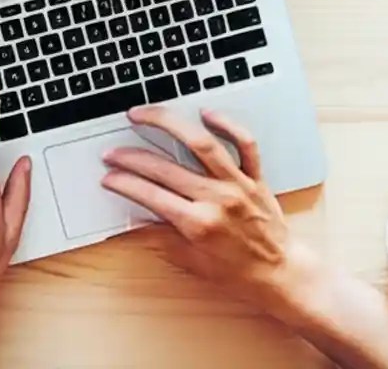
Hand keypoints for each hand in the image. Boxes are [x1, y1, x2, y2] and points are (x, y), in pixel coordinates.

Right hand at [101, 106, 319, 319]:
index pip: (150, 195)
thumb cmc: (237, 272)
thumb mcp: (191, 262)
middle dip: (132, 157)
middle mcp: (217, 199)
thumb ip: (161, 237)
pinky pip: (244, 143)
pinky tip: (206, 113)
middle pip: (164, 168)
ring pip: (201, 143)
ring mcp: (237, 184)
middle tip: (113, 151)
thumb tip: (136, 217)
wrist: (278, 273)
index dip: (124, 183)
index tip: (109, 177)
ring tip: (145, 114)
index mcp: (198, 224)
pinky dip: (227, 124)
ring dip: (168, 124)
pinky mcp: (255, 177)